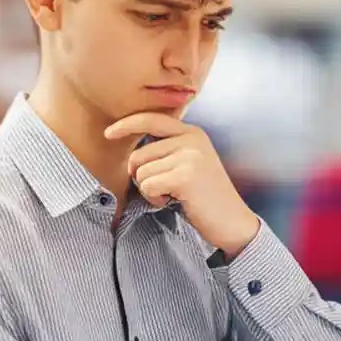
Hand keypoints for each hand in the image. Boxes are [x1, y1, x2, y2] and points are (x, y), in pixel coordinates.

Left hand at [104, 112, 259, 259]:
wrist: (232, 222)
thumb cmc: (204, 197)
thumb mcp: (189, 164)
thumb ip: (168, 150)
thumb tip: (132, 151)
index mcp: (192, 132)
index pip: (151, 119)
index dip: (126, 125)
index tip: (108, 133)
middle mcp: (192, 139)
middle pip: (138, 155)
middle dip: (142, 177)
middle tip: (166, 189)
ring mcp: (190, 156)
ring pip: (141, 172)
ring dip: (150, 190)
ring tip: (174, 195)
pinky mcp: (186, 175)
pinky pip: (147, 186)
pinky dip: (154, 199)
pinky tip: (174, 202)